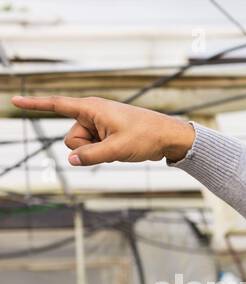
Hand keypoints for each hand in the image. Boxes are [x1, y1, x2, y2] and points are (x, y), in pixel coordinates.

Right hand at [9, 94, 195, 165]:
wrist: (168, 136)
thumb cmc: (146, 137)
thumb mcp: (117, 150)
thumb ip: (91, 156)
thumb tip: (70, 160)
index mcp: (91, 108)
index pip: (57, 105)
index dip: (35, 105)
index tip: (14, 100)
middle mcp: (92, 113)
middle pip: (71, 138)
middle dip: (86, 148)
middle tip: (113, 146)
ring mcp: (98, 123)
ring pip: (82, 145)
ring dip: (97, 151)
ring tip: (120, 146)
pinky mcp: (105, 132)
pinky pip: (94, 147)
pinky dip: (104, 151)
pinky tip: (122, 147)